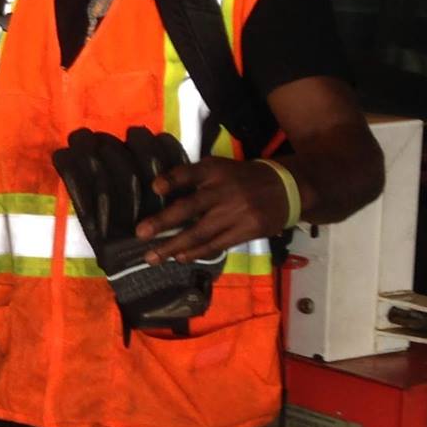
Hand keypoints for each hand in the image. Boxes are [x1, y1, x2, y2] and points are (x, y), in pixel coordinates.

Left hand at [135, 157, 289, 262]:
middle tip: (141, 233)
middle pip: (190, 207)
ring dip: (174, 246)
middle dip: (163, 221)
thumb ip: (193, 177)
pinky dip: (197, 252)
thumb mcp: (219, 168)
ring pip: (200, 232)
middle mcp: (224, 190)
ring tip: (152, 257)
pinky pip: (217, 244)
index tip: (156, 187)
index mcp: (214, 171)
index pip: (190, 173)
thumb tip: (157, 192)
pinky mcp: (247, 229)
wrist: (285, 188)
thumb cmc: (241, 179)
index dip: (172, 180)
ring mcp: (237, 212)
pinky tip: (181, 258)